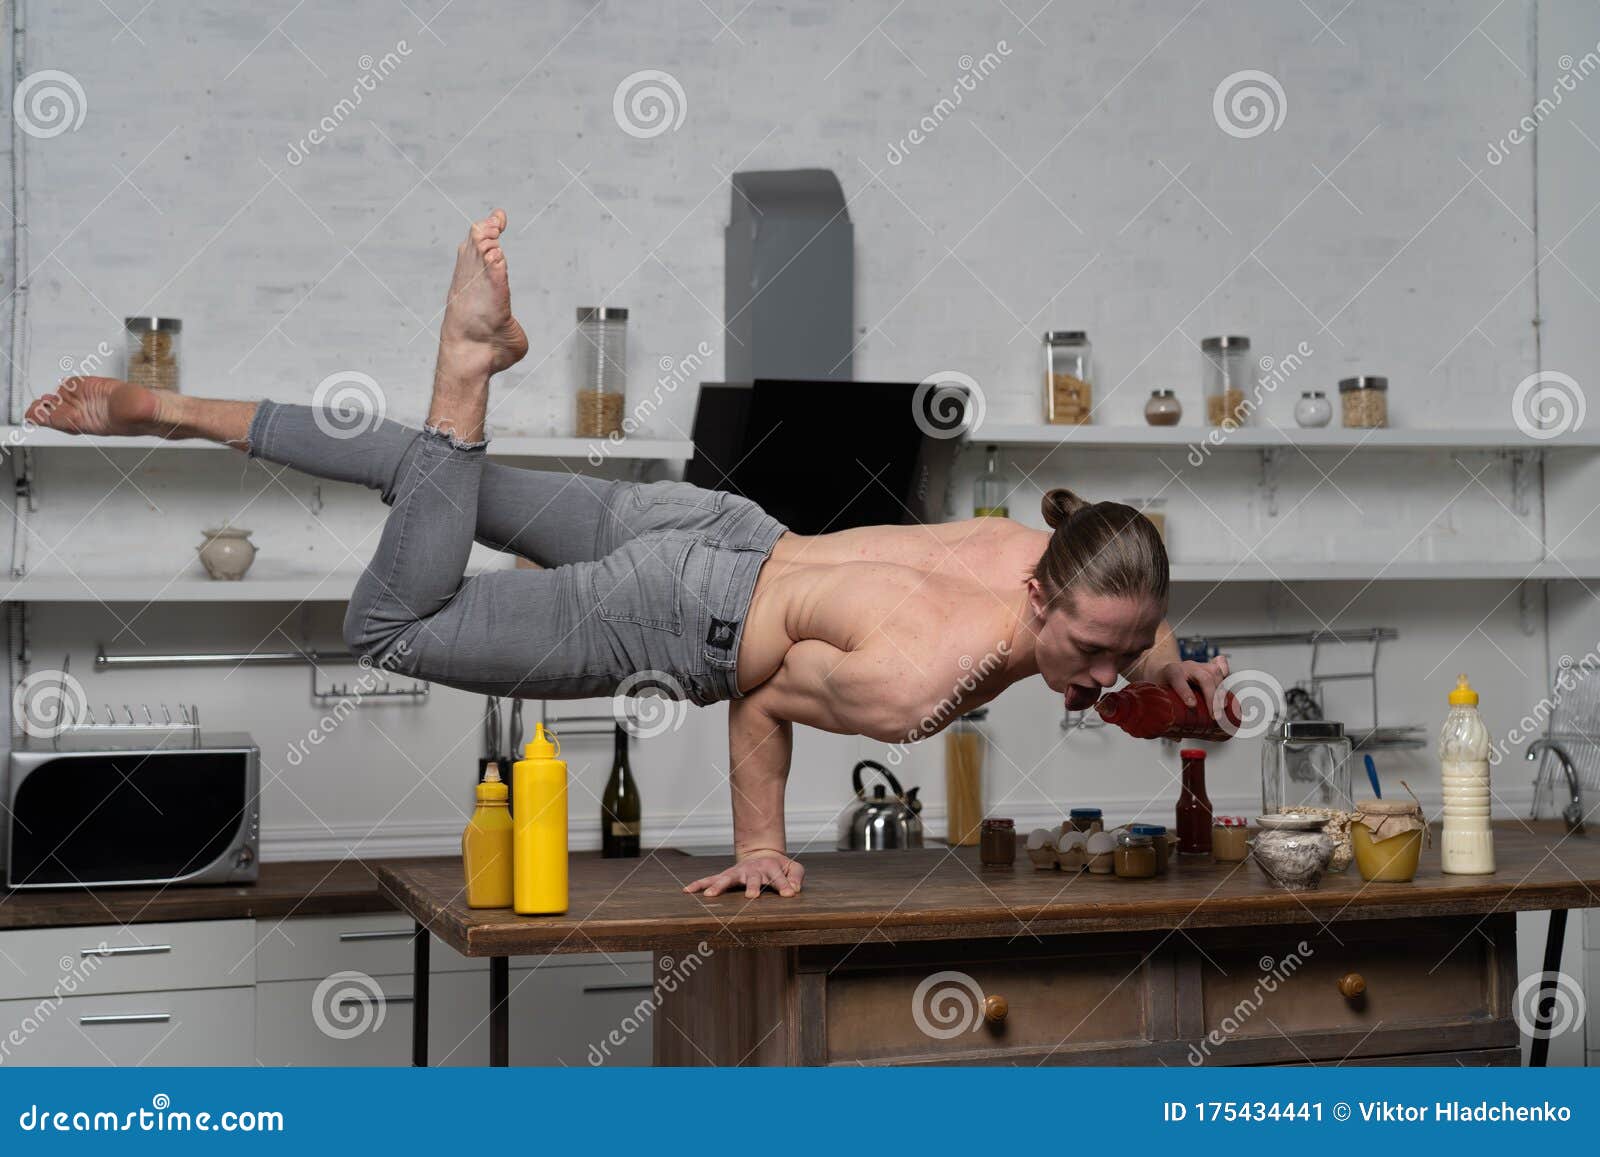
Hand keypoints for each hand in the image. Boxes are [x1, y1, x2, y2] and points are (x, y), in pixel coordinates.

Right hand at [684, 849, 804, 898]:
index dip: (785, 885)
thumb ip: (797, 877)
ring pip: (727, 879)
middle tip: (752, 896)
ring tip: (709, 895)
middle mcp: (753, 870)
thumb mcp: (793, 868)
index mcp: (771, 868)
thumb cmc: (780, 867)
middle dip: (753, 886)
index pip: (779, 877)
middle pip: (753, 878)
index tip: (790, 894)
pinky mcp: (727, 876)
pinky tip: (687, 890)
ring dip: (719, 886)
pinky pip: (711, 880)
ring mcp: (738, 873)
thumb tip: (795, 890)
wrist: (763, 855)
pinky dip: (699, 884)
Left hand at [1154, 655, 1230, 711]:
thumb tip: (1177, 738)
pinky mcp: (1208, 666)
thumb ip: (1166, 716)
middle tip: (1214, 716)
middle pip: (1203, 678)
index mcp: (1170, 672)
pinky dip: (1226, 672)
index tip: (1192, 705)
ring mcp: (1199, 665)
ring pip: (1214, 673)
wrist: (1164, 670)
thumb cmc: (1162, 686)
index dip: (1185, 691)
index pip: (1177, 678)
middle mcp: (1186, 666)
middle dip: (1211, 697)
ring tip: (1222, 708)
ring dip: (1221, 691)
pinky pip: (1220, 664)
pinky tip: (1228, 683)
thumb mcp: (1158, 697)